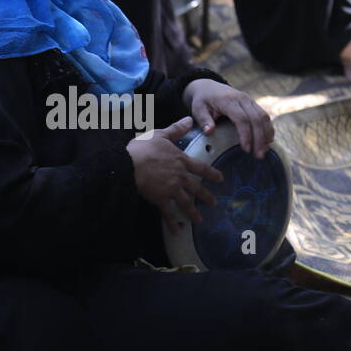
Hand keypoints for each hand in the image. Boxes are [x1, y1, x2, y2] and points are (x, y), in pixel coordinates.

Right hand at [126, 117, 223, 233]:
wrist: (129, 163)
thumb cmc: (143, 148)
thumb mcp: (161, 134)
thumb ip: (176, 129)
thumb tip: (189, 119)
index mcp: (181, 160)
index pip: (201, 168)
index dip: (212, 174)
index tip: (220, 179)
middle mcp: (180, 176)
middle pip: (196, 188)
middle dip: (206, 197)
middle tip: (213, 203)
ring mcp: (171, 189)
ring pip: (186, 202)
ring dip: (193, 212)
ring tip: (199, 220)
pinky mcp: (161, 199)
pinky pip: (169, 213)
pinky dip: (173, 223)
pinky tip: (177, 230)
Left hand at [184, 78, 273, 157]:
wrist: (208, 87)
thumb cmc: (202, 100)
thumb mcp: (198, 109)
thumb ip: (203, 120)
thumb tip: (209, 132)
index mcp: (229, 100)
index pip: (242, 118)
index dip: (246, 134)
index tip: (246, 149)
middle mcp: (243, 99)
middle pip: (257, 119)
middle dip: (259, 138)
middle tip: (258, 156)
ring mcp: (250, 100)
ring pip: (264, 117)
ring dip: (266, 135)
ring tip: (263, 152)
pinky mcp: (253, 104)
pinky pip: (264, 116)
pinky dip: (268, 129)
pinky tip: (268, 141)